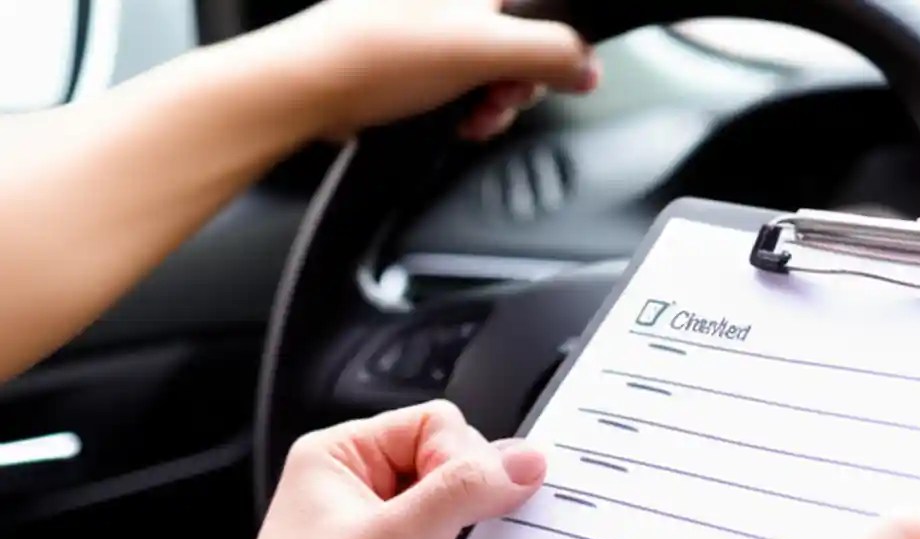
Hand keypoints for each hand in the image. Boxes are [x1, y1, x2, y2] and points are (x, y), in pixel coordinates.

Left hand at [206, 401, 546, 538]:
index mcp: (344, 452)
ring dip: (457, 538)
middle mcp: (360, 483)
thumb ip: (463, 493)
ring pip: (454, 507)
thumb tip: (523, 462)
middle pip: (451, 463)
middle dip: (462, 502)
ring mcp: (377, 526)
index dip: (460, 459)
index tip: (459, 504)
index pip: (436, 423)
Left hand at [255, 0, 600, 140]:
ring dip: (490, 102)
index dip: (551, 49)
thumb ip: (549, 53)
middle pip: (520, 40)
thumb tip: (588, 67)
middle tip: (496, 100)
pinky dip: (463, 106)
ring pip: (490, 66)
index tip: (544, 78)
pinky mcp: (412, 57)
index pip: (540, 12)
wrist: (305, 88)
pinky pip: (459, 81)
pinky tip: (450, 119)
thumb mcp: (484, 50)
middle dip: (516, 82)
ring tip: (468, 117)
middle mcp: (452, 1)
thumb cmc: (377, 56)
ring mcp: (430, 25)